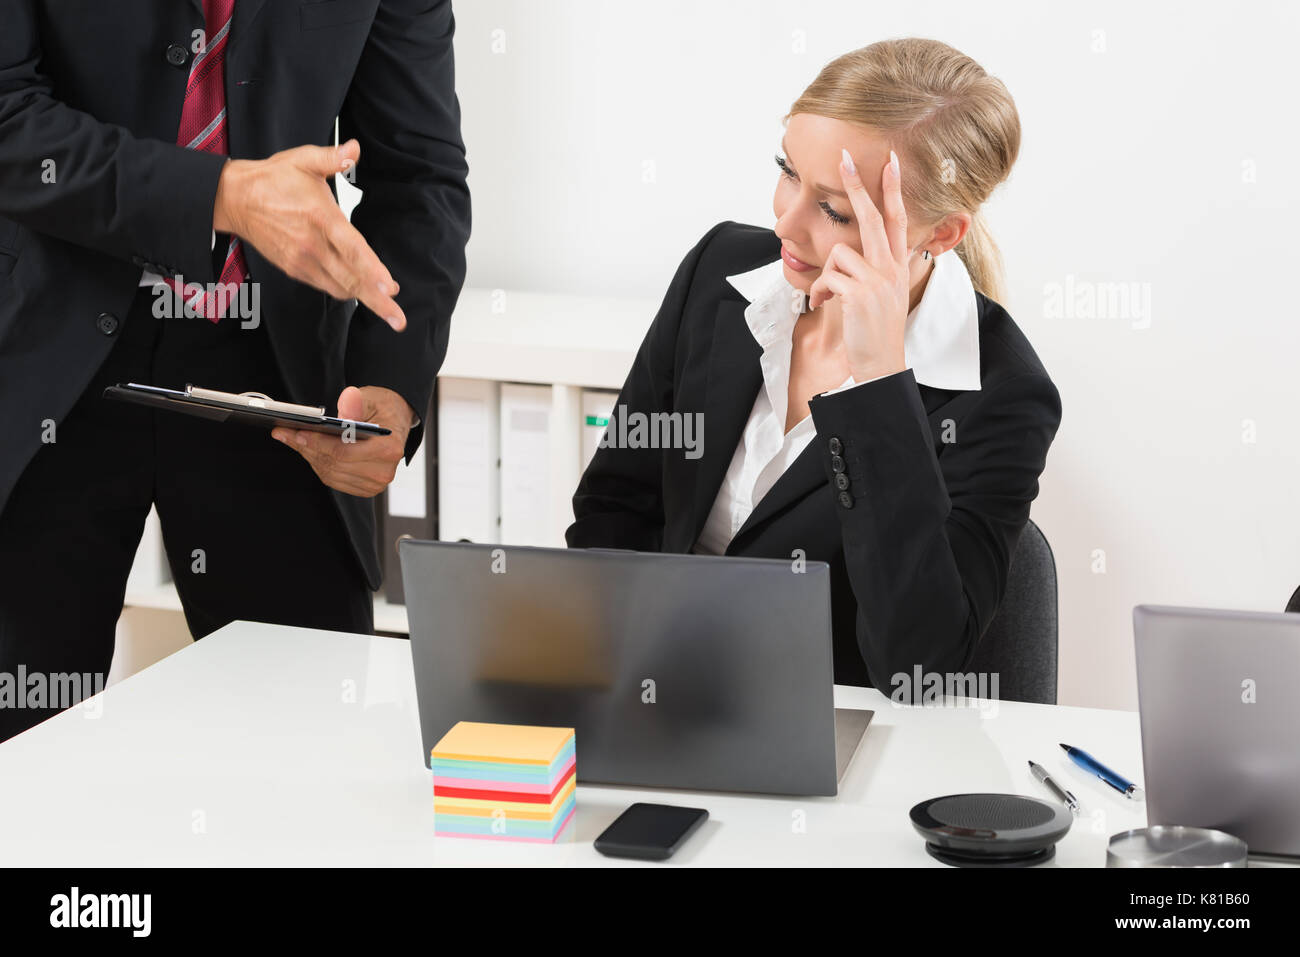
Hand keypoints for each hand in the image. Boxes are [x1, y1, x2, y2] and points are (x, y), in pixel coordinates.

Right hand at [213, 139, 406, 330]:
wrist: (235, 199)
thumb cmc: (274, 179)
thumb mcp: (303, 160)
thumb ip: (332, 157)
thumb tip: (355, 149)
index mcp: (321, 218)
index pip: (352, 249)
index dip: (372, 271)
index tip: (390, 288)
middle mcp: (312, 245)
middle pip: (351, 278)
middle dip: (377, 301)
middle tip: (399, 320)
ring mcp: (302, 261)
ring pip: (340, 287)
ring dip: (363, 298)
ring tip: (387, 308)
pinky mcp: (294, 269)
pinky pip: (325, 286)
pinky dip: (344, 290)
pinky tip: (359, 291)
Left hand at [271, 386, 414, 496]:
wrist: (394, 424)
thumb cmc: (383, 410)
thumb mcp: (370, 399)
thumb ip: (357, 402)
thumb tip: (348, 400)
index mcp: (389, 449)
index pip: (344, 452)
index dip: (318, 443)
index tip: (298, 433)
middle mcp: (384, 471)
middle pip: (334, 464)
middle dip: (308, 447)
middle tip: (287, 434)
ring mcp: (375, 483)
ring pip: (330, 473)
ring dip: (311, 456)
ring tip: (296, 440)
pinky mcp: (366, 488)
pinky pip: (334, 480)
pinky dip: (319, 465)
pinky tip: (311, 450)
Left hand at [806, 148, 911, 381]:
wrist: (881, 365)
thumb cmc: (874, 331)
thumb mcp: (882, 294)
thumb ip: (874, 268)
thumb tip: (851, 251)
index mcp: (896, 266)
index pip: (896, 219)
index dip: (893, 189)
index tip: (890, 161)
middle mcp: (891, 268)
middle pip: (871, 217)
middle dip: (857, 185)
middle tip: (844, 158)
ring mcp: (877, 280)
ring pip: (838, 253)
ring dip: (825, 276)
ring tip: (829, 297)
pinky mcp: (859, 294)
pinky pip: (827, 278)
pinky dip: (818, 292)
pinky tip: (823, 305)